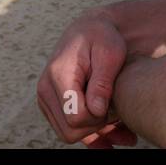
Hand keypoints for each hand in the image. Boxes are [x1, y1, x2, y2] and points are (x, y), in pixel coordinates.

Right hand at [36, 12, 133, 144]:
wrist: (89, 29)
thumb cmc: (103, 38)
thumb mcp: (110, 53)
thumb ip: (102, 82)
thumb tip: (96, 110)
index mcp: (59, 74)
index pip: (76, 117)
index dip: (100, 119)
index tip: (115, 104)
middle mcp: (45, 88)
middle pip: (70, 131)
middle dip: (97, 128)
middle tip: (117, 111)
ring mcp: (46, 98)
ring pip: (68, 134)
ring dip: (95, 133)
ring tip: (119, 120)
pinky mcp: (51, 104)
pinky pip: (67, 130)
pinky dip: (90, 135)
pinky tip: (114, 133)